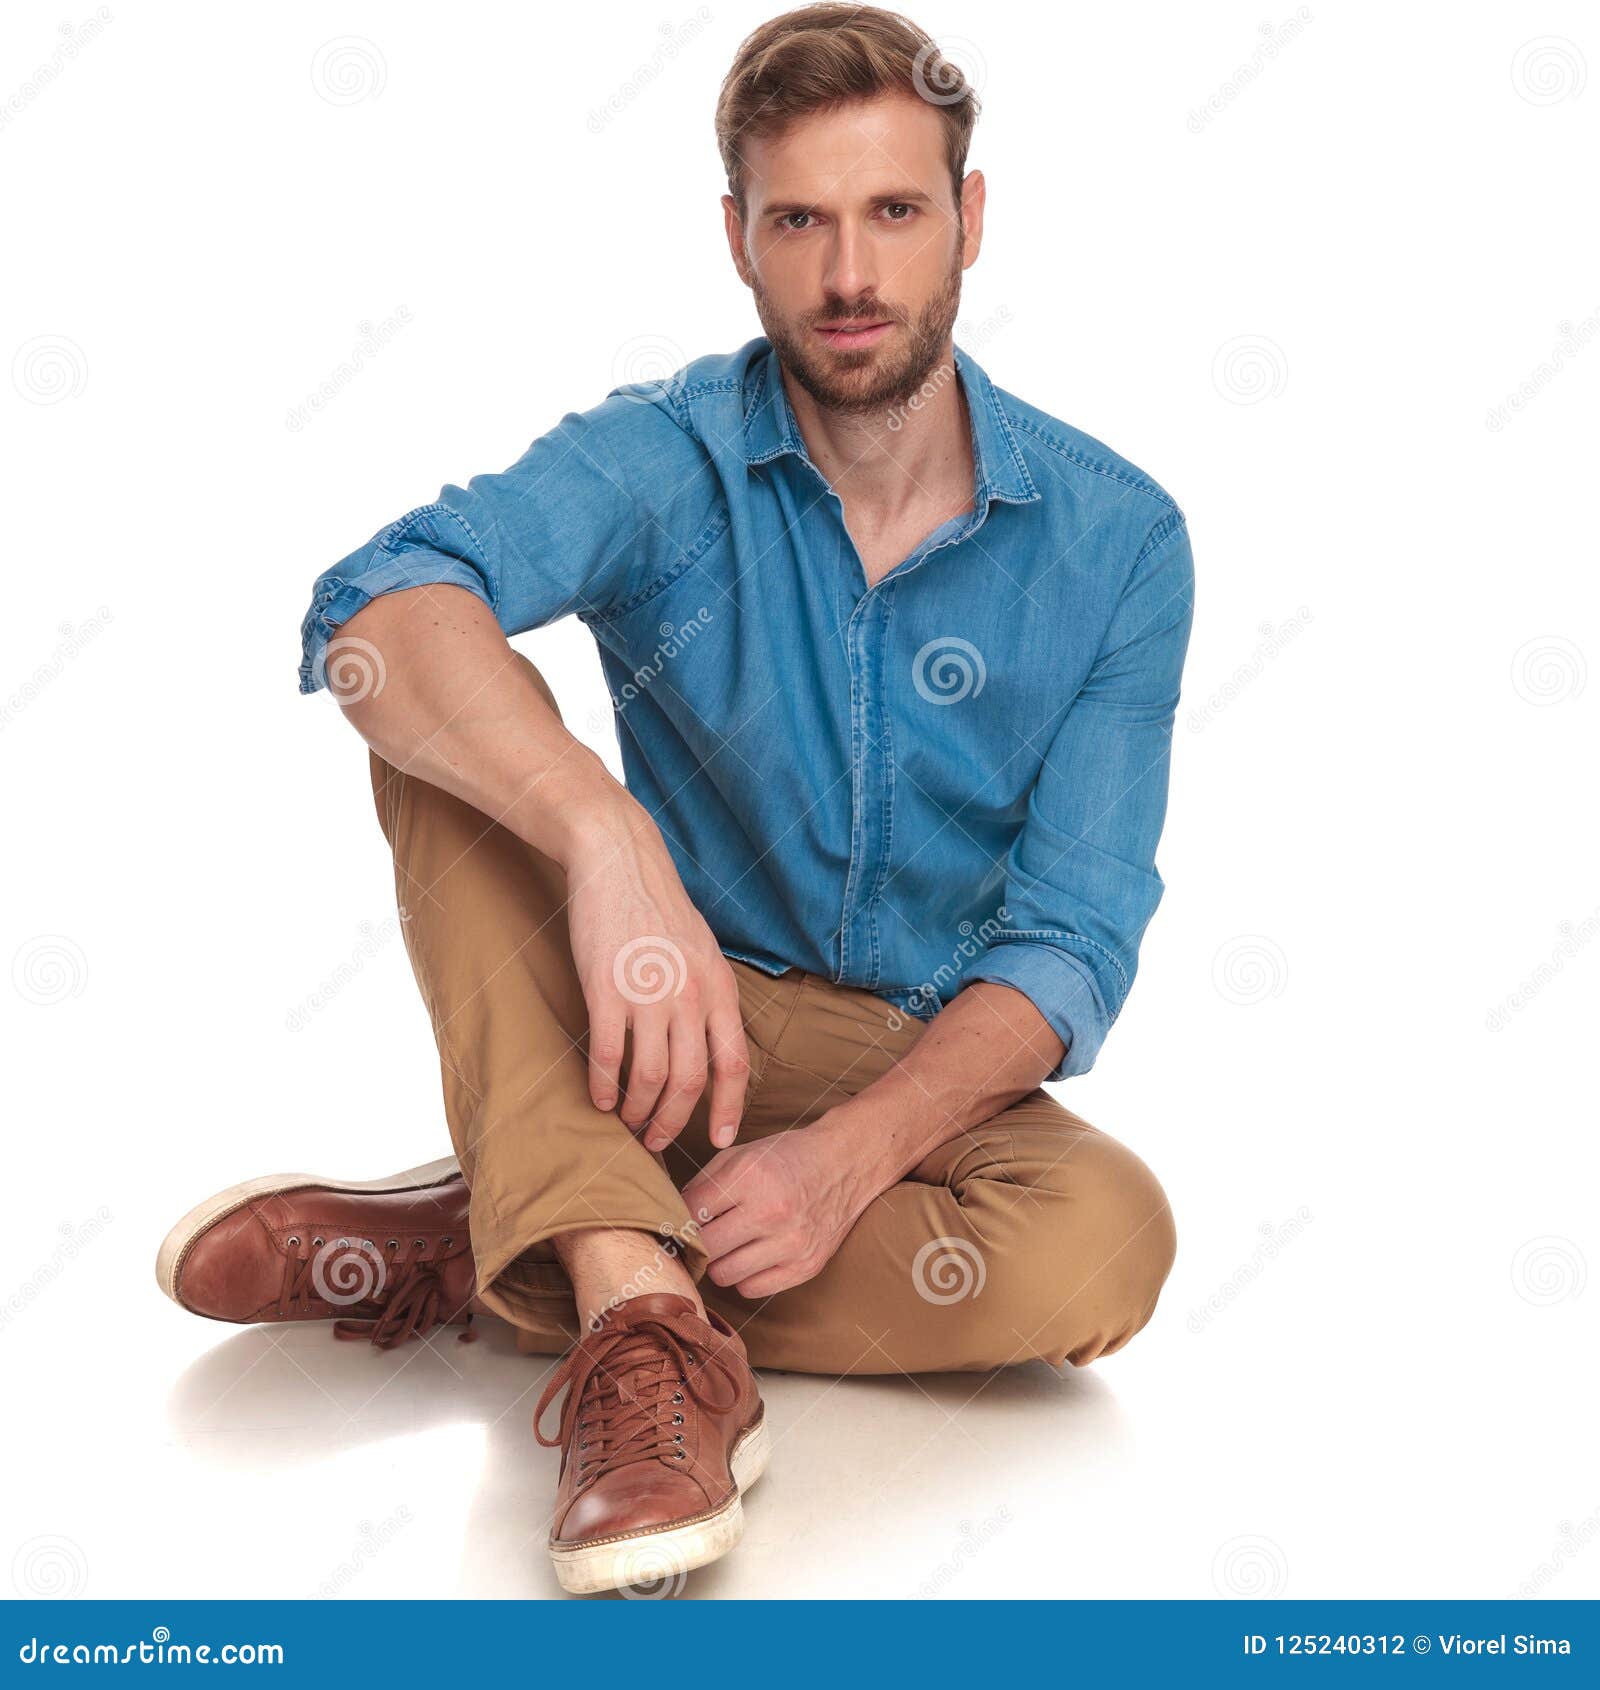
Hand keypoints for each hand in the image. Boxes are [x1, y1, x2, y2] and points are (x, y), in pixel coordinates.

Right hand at [561, 797, 749, 1151]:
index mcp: (719, 989)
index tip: (721, 1140)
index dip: (728, 1109)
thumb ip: (710, 998)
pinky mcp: (606, 990)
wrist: (619, 862)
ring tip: (627, 1120)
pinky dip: (602, 1086)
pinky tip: (598, 1098)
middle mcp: (690, 997)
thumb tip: (712, 1047)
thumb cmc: (659, 909)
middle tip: (657, 1141)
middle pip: (690, 1083)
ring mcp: (648, 995)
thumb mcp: (704, 952)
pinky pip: (608, 1056)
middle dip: (674, 1123)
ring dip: (637, 1110)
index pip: (734, 1065)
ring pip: (649, 1078)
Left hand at [681, 1124, 874, 1298]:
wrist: (845, 1164)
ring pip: (724, 1274)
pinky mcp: (804, 1267)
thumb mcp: (740, 1154)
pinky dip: (745, 1276)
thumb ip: (703, 1184)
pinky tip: (752, 1256)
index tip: (679, 1221)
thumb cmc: (787, 1157)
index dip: (678, 1218)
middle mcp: (771, 1211)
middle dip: (697, 1243)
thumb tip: (670, 1218)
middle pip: (705, 1248)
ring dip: (720, 1262)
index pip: (691, 1212)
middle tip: (700, 1236)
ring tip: (729, 1245)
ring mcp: (791, 1243)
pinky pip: (751, 1289)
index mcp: (751, 1176)